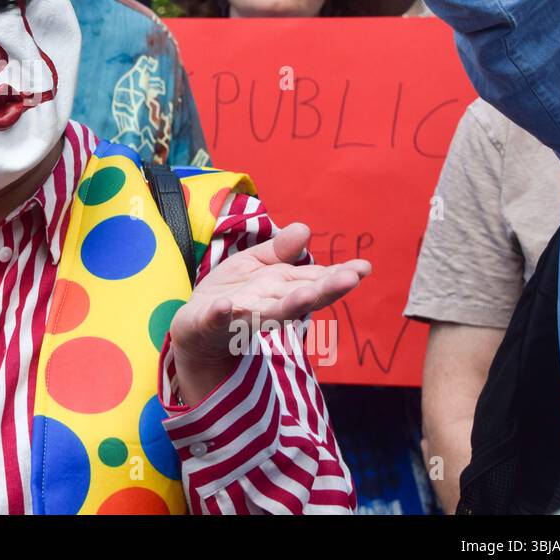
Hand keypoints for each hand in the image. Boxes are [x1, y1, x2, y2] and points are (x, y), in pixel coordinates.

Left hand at [168, 223, 369, 406]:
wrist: (196, 330)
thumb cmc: (233, 295)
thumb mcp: (255, 266)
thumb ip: (279, 252)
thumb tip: (304, 229)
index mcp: (282, 290)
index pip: (315, 281)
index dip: (339, 275)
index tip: (364, 268)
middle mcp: (268, 306)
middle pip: (301, 298)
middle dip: (325, 290)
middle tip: (351, 279)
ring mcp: (240, 318)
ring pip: (269, 313)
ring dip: (288, 305)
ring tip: (306, 295)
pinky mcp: (211, 325)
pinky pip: (217, 321)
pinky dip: (221, 315)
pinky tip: (225, 307)